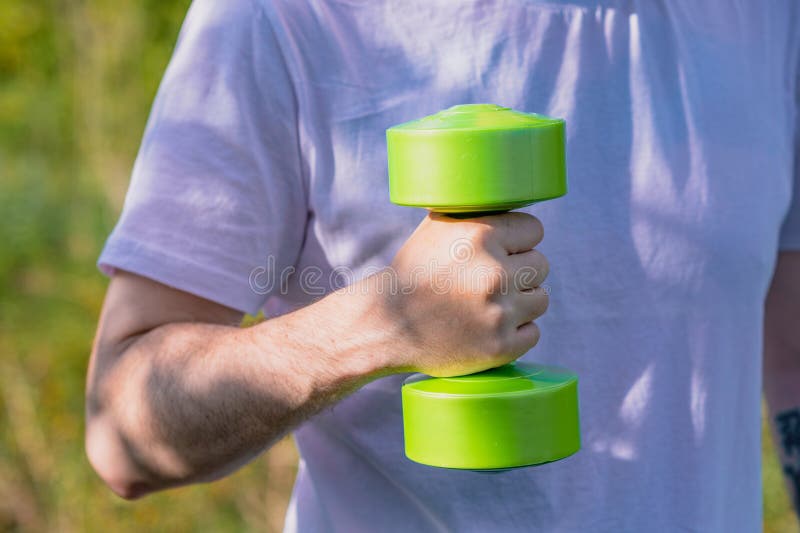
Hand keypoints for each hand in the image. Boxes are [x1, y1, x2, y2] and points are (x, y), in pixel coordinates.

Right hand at [380, 211, 548, 376]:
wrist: (385, 325)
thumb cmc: (414, 272)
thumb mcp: (437, 228)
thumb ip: (476, 214)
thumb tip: (508, 195)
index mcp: (480, 235)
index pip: (534, 230)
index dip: (518, 240)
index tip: (502, 250)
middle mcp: (493, 272)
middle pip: (540, 264)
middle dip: (520, 271)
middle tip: (491, 280)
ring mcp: (498, 313)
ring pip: (540, 299)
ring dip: (521, 302)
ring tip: (491, 304)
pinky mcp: (499, 347)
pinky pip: (532, 333)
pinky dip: (516, 333)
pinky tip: (491, 327)